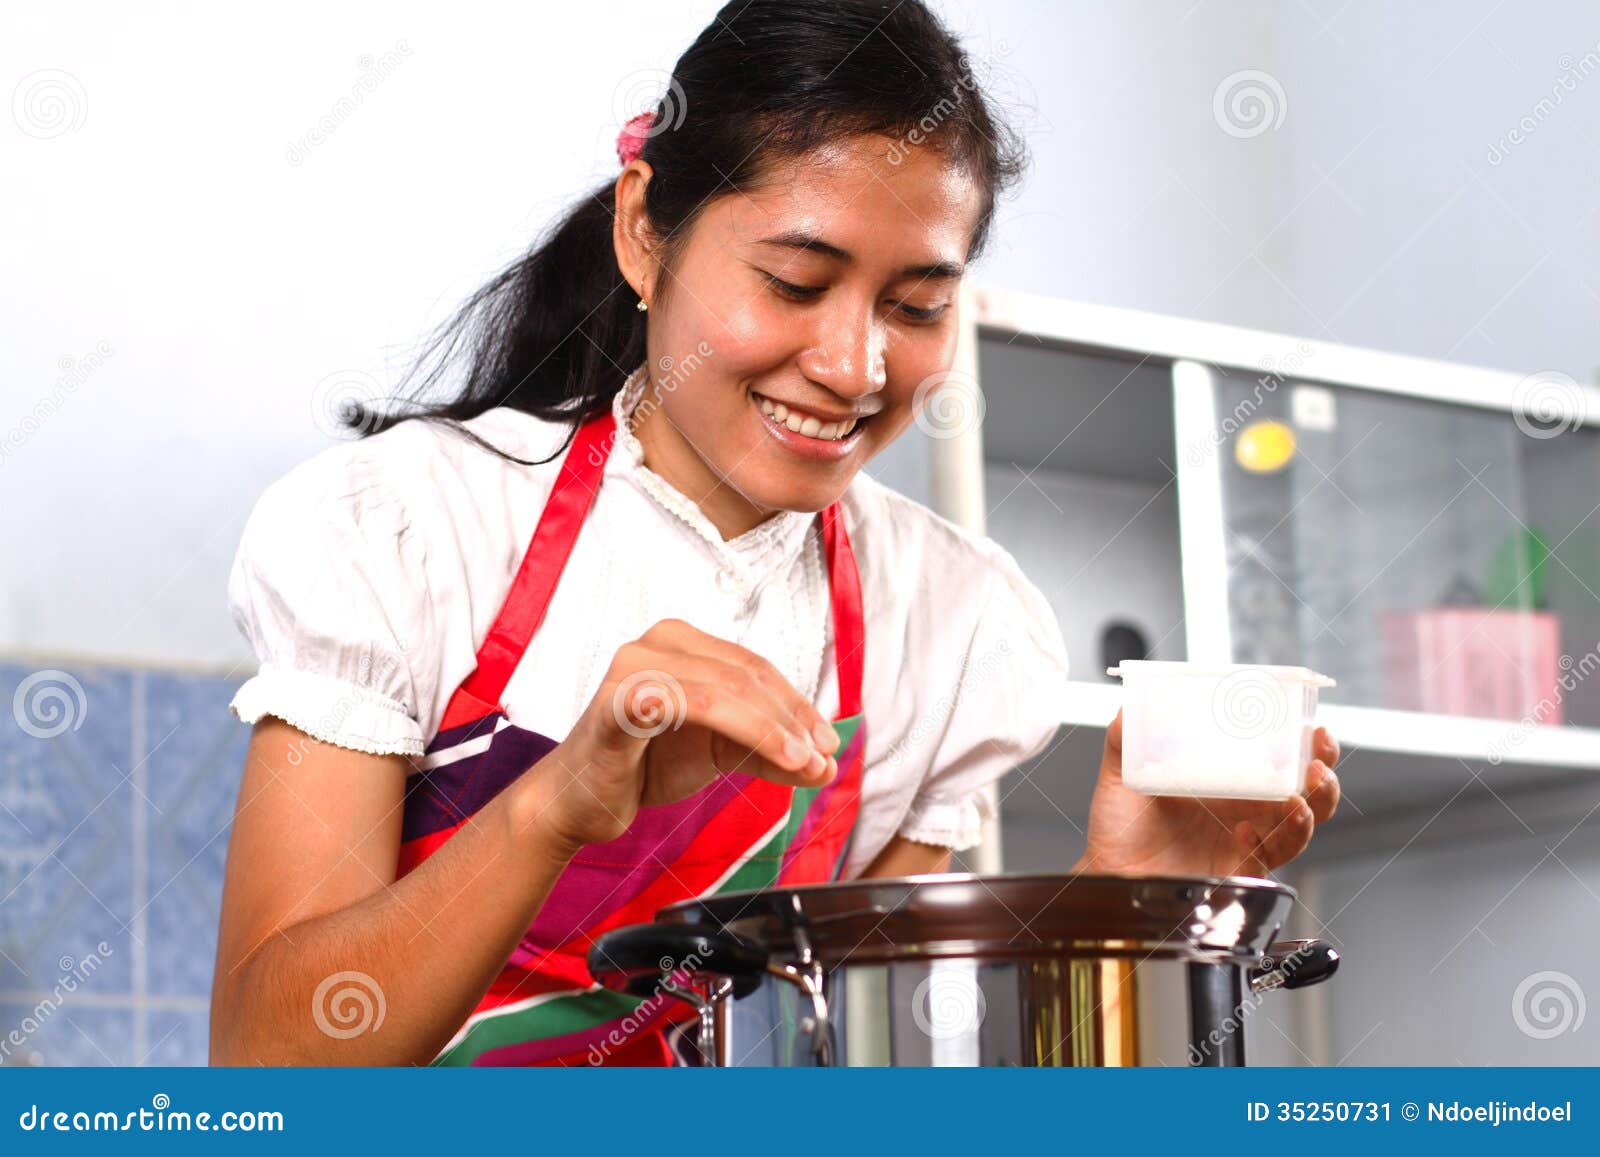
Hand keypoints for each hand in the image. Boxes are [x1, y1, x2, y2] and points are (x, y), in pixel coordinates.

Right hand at [526, 619, 839, 854]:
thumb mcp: (719, 754)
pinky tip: (772, 754)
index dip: (798, 704)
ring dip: (773, 728)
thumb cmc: (643, 766)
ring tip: (804, 763)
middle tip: (824, 758)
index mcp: (682, 643)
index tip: (829, 744)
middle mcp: (658, 642)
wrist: (577, 803)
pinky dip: (740, 729)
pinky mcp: (618, 700)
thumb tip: (826, 764)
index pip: (755, 667)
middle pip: (746, 674)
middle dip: (792, 718)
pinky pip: (687, 705)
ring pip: (725, 689)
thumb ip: (769, 753)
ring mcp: (634, 666)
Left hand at [1076, 711, 1340, 877]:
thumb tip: (1129, 707)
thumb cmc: (1120, 831)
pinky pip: (1261, 863)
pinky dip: (1260, 848)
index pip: (1283, 763)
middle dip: (1324, 780)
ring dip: (1307, 814)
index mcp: (1230, 785)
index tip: (1315, 728)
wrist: (1109, 875)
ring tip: (1296, 798)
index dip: (1308, 748)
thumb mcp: (1121, 777)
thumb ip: (1124, 741)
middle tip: (1318, 763)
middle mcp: (1246, 814)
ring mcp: (1243, 846)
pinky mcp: (1234, 875)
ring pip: (1297, 832)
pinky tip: (1245, 832)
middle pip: (1307, 797)